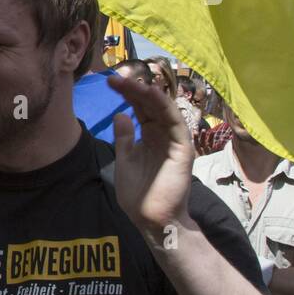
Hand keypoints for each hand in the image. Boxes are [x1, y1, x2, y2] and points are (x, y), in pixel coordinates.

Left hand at [108, 73, 195, 243]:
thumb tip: (120, 114)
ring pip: (164, 110)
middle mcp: (164, 134)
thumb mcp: (125, 160)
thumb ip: (124, 138)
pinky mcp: (184, 149)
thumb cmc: (138, 193)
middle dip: (136, 88)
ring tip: (132, 81)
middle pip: (151, 104)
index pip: (140, 108)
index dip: (128, 93)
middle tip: (117, 75)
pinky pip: (176, 123)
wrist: (151, 219)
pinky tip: (152, 95)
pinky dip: (165, 107)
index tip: (110, 82)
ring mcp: (175, 140)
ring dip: (149, 94)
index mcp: (150, 135)